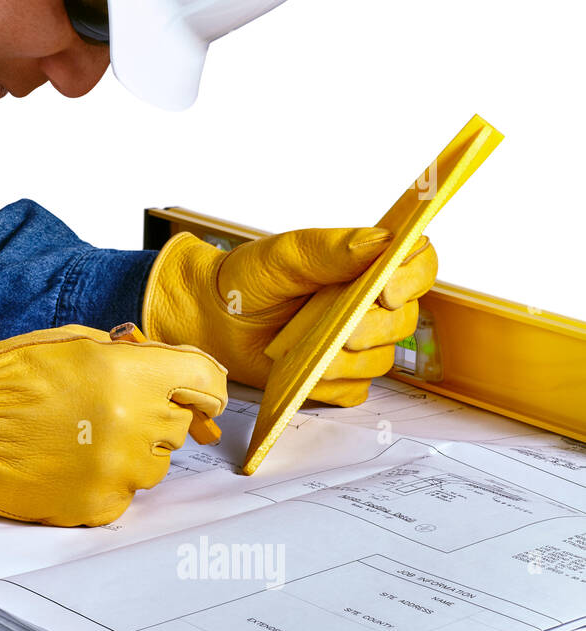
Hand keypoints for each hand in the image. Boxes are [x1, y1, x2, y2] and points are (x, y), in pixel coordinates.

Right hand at [0, 320, 227, 526]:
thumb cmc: (6, 378)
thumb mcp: (76, 343)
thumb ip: (132, 357)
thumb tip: (172, 373)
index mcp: (128, 374)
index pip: (205, 380)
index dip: (204, 385)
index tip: (199, 393)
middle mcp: (130, 424)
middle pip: (178, 424)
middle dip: (153, 415)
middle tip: (108, 410)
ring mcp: (115, 470)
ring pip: (155, 464)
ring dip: (131, 451)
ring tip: (82, 438)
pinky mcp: (96, 505)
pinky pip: (125, 495)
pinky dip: (105, 481)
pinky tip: (69, 464)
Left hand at [140, 227, 436, 405]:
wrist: (212, 318)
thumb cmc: (249, 280)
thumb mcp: (284, 254)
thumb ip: (330, 248)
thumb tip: (380, 241)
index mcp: (365, 266)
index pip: (418, 265)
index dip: (413, 279)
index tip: (387, 291)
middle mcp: (367, 304)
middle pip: (403, 320)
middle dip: (375, 329)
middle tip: (343, 332)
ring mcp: (355, 343)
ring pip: (381, 360)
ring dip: (349, 361)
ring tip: (312, 356)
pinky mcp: (338, 377)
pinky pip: (353, 389)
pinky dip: (332, 385)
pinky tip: (306, 374)